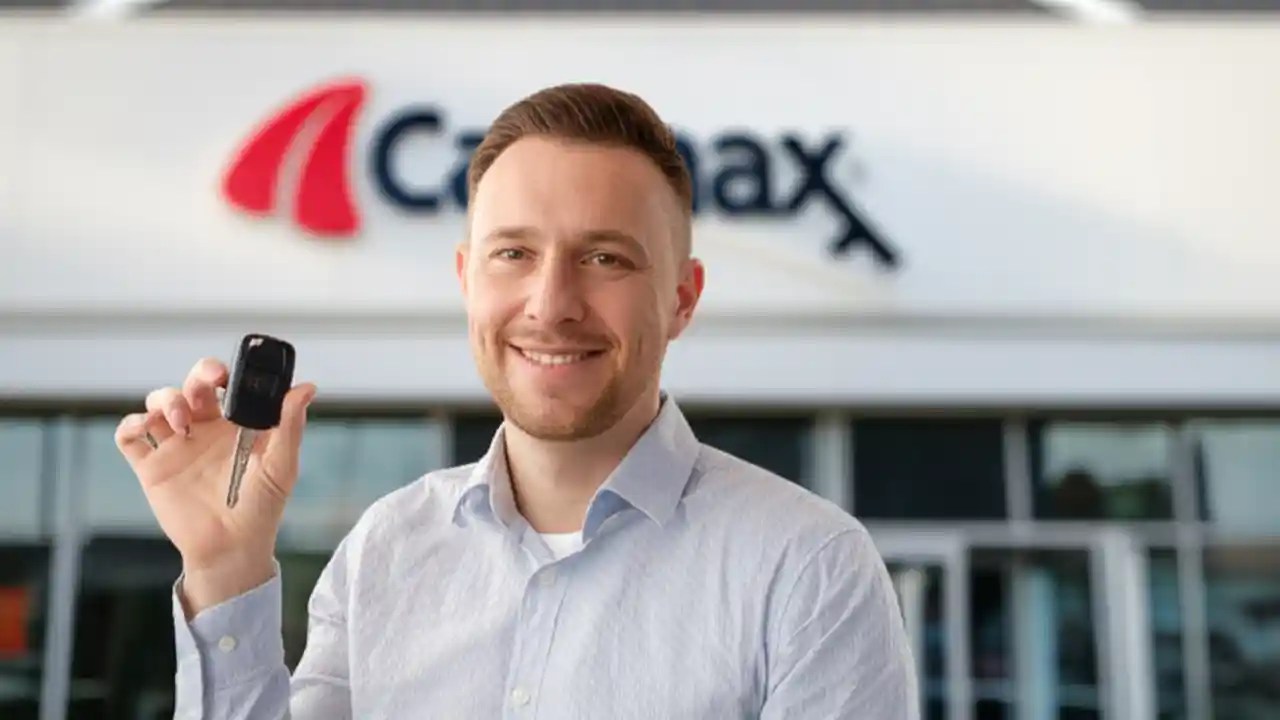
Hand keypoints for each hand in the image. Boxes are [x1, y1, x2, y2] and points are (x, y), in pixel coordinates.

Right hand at [115, 356, 315, 615]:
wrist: (232, 548)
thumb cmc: (262, 507)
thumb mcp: (282, 465)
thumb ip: (291, 426)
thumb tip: (307, 387)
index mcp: (234, 424)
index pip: (225, 385)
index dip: (224, 371)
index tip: (230, 372)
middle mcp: (204, 430)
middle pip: (191, 386)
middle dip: (197, 375)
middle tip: (209, 382)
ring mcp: (176, 447)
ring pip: (159, 404)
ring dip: (165, 399)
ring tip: (181, 421)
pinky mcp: (152, 468)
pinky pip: (129, 437)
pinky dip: (130, 424)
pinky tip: (144, 426)